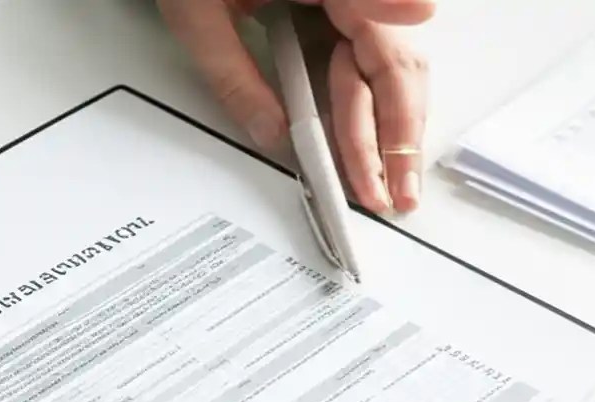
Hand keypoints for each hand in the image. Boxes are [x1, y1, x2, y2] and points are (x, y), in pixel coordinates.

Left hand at [158, 0, 432, 212]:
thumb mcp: (196, 13)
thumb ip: (234, 74)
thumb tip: (271, 132)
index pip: (376, 45)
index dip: (388, 104)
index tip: (386, 155)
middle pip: (395, 60)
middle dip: (397, 132)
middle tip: (395, 190)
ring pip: (392, 59)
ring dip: (393, 120)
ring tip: (387, 176)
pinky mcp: (339, 5)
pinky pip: (372, 51)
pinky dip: (376, 98)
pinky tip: (375, 139)